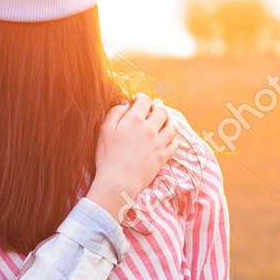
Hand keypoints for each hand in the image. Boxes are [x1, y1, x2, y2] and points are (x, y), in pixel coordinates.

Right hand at [87, 93, 179, 221]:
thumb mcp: (105, 130)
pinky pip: (174, 144)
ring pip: (172, 126)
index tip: (139, 98)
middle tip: (156, 105)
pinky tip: (170, 137)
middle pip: (162, 111)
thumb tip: (125, 103)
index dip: (142, 97)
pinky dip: (174, 138)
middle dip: (159, 105)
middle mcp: (149, 129)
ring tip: (166, 119)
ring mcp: (158, 143)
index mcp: (134, 120)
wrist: (118, 181)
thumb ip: (115, 113)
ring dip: (170, 120)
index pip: (144, 101)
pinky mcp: (163, 157)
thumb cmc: (107, 156)